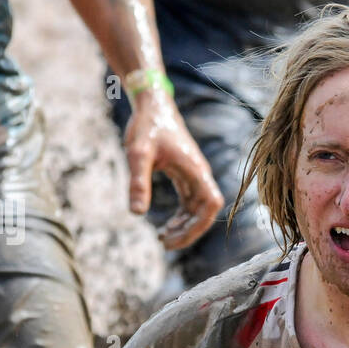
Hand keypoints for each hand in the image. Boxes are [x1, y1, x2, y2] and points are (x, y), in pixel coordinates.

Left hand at [124, 90, 223, 250]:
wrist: (152, 104)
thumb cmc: (146, 125)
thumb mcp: (138, 153)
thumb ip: (138, 182)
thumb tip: (137, 214)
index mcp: (195, 170)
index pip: (211, 204)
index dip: (199, 225)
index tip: (176, 236)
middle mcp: (199, 174)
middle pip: (206, 212)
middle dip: (189, 231)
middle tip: (165, 243)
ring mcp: (194, 175)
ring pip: (198, 210)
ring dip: (185, 227)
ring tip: (163, 238)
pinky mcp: (185, 175)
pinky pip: (189, 203)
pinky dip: (181, 217)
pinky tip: (166, 226)